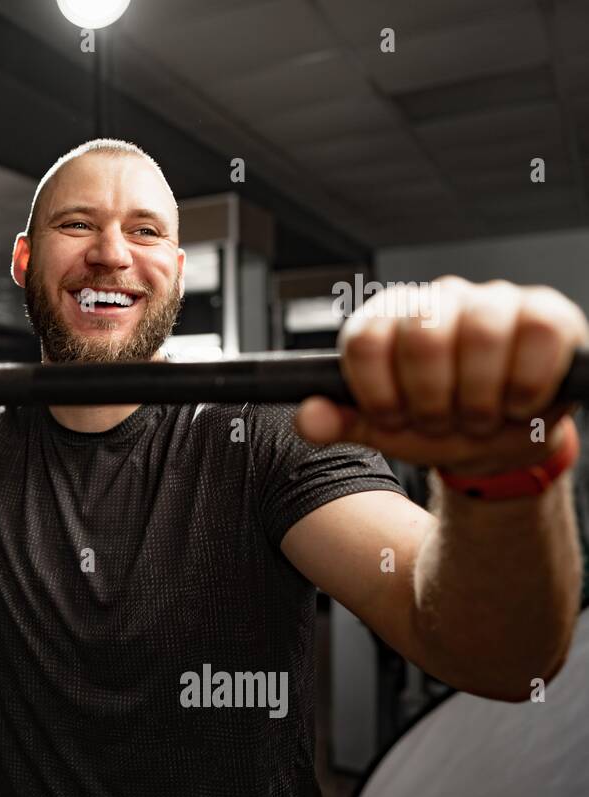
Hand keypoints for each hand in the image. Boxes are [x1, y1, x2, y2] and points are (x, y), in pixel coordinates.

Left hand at [296, 276, 588, 475]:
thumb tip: (306, 417)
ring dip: (478, 398)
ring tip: (478, 419)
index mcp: (387, 320)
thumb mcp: (384, 429)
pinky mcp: (546, 312)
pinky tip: (517, 405)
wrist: (501, 441)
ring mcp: (493, 300)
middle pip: (422, 337)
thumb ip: (339, 422)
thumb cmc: (439, 424)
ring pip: (481, 333)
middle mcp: (436, 301)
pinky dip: (525, 385)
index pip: (365, 340)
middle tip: (441, 424)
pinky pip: (538, 331)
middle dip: (432, 400)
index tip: (392, 418)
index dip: (376, 391)